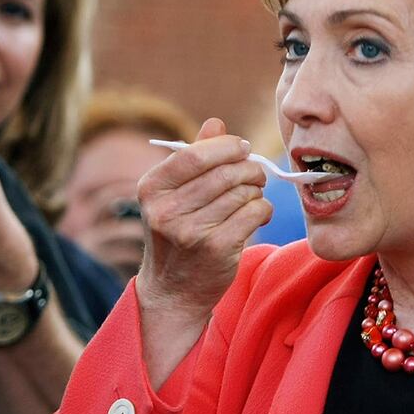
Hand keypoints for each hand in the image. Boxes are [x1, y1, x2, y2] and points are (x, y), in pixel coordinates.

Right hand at [137, 117, 270, 321]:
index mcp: (152, 189)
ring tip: (251, 198)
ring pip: (243, 192)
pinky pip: (255, 213)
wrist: (174, 290)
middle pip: (225, 173)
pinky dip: (262, 210)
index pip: (194, 155)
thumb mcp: (175, 195)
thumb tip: (216, 123)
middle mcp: (166, 210)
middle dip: (249, 169)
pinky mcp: (217, 248)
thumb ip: (194, 158)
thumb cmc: (179, 234)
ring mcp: (190, 231)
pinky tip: (256, 216)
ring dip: (256, 192)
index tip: (242, 148)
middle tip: (256, 174)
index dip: (226, 147)